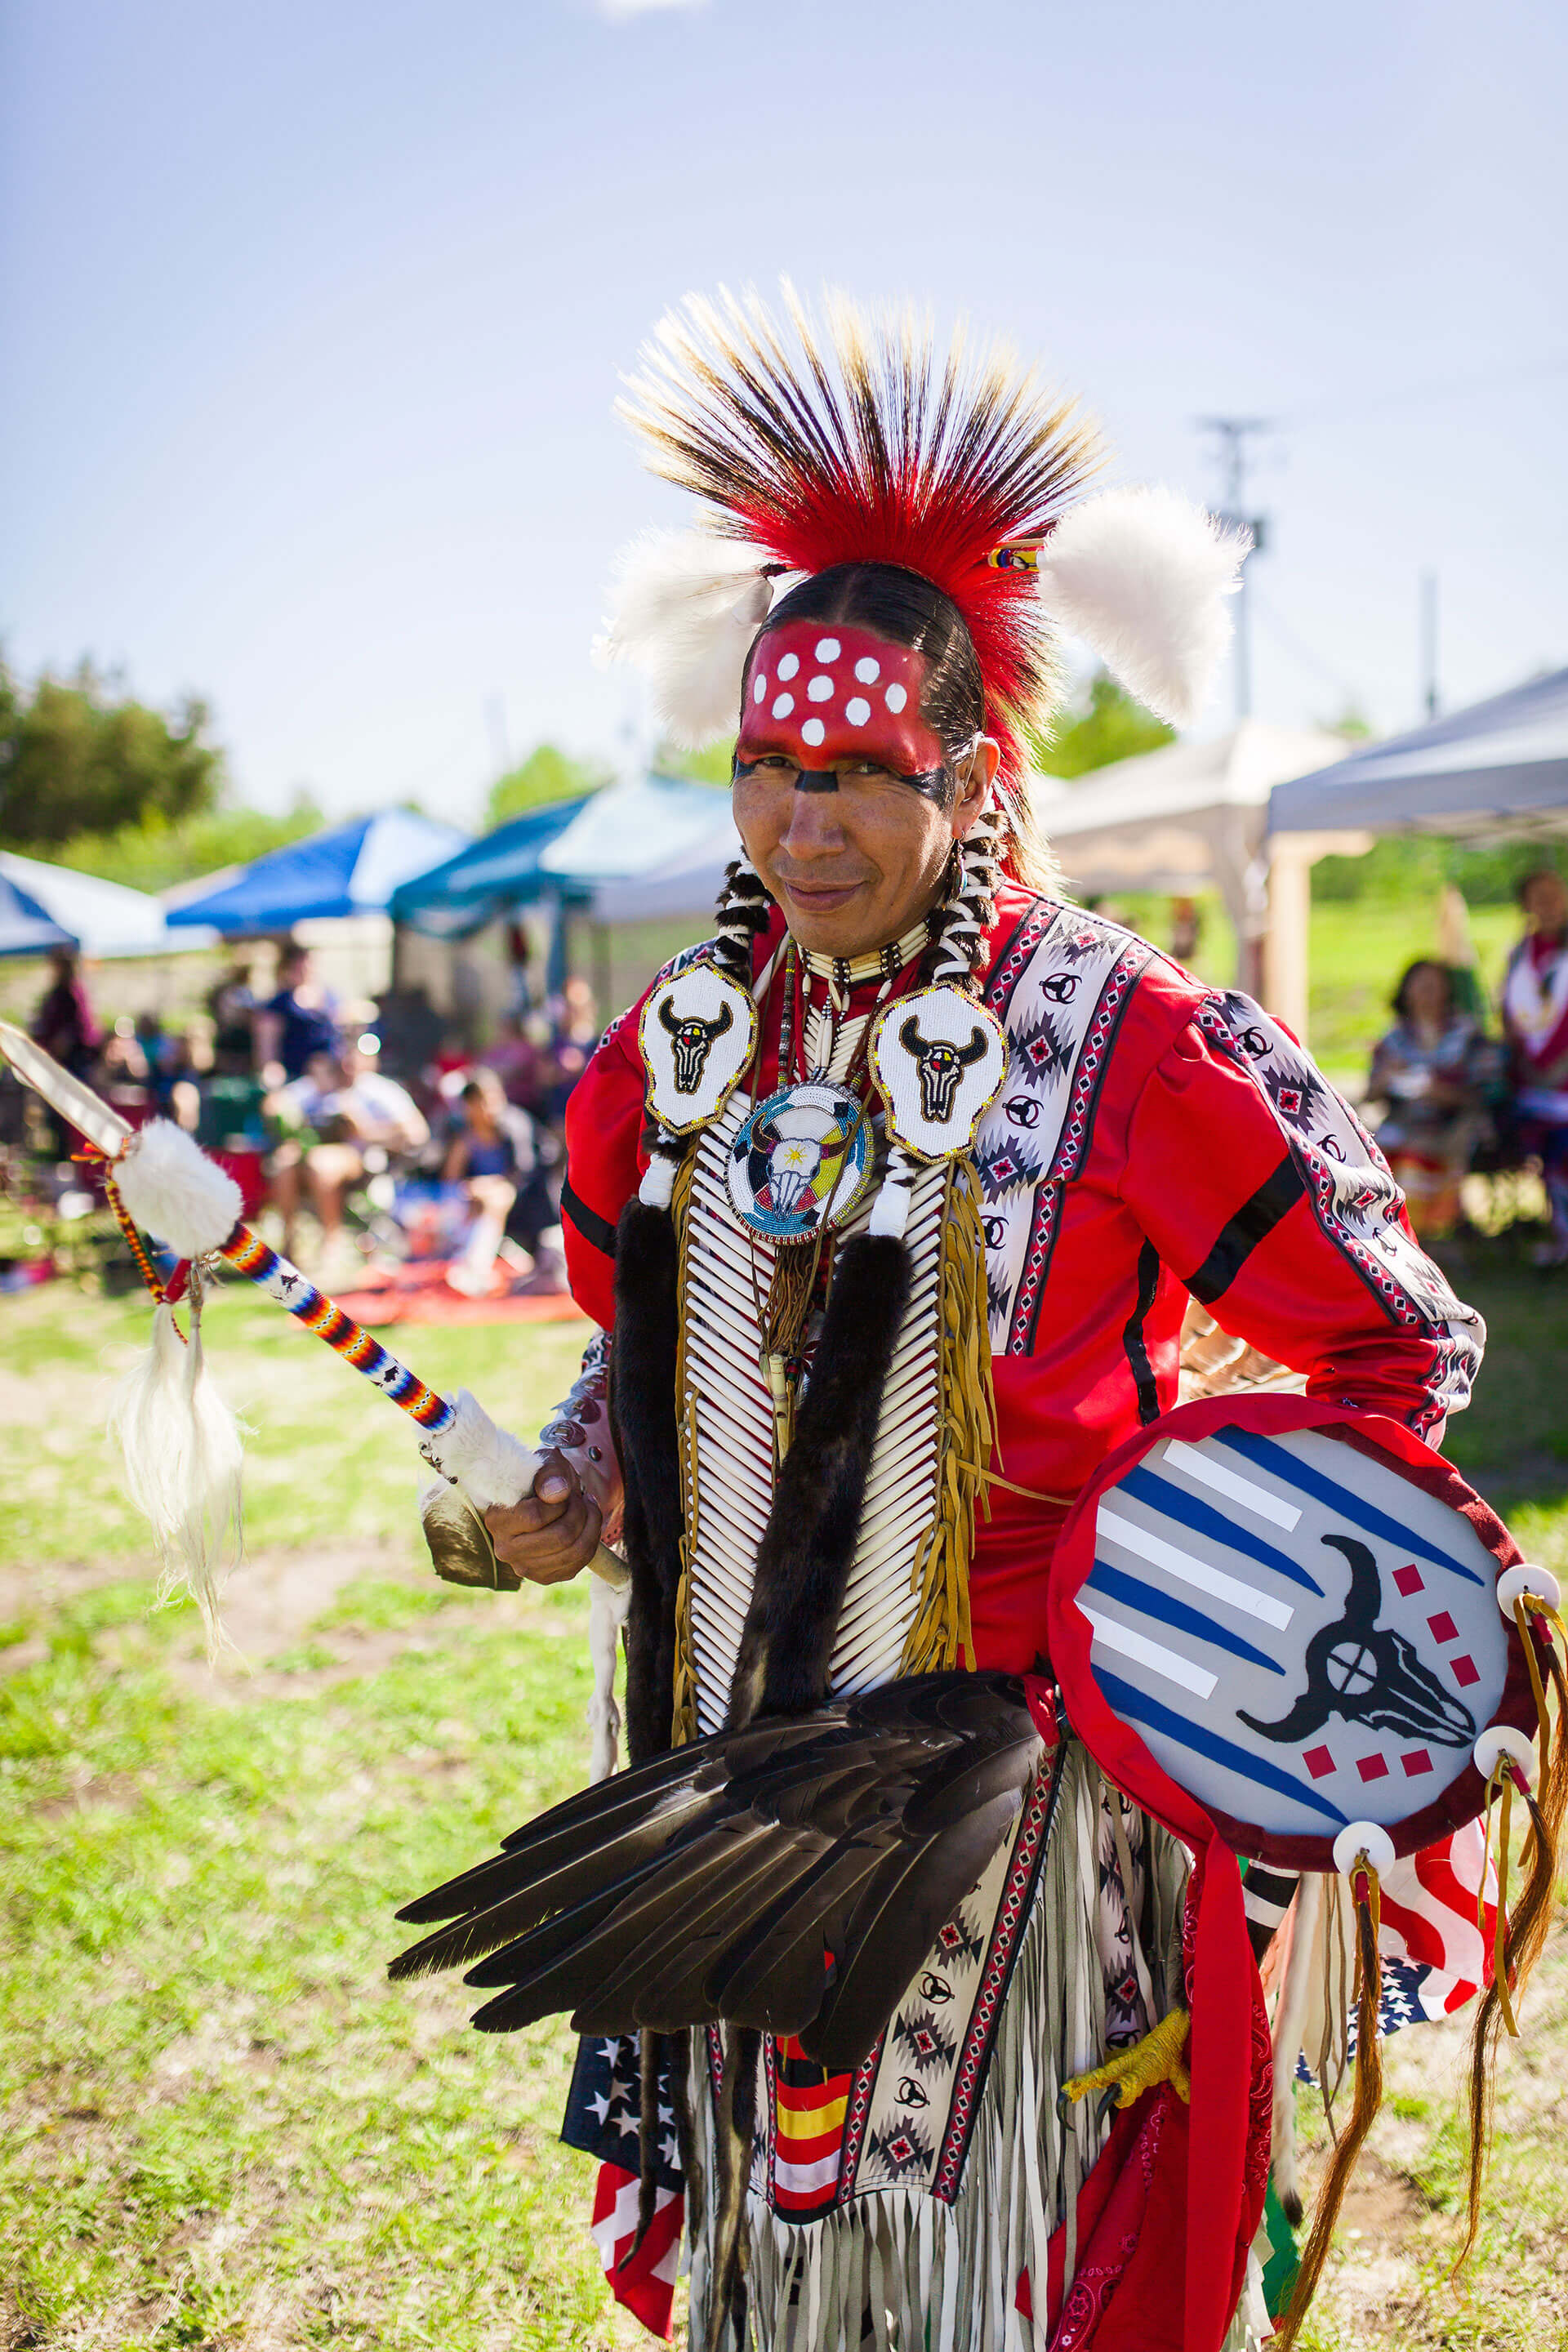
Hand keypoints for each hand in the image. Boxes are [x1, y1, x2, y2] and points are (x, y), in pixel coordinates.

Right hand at [484, 1451, 601, 1586]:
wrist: (546, 1497)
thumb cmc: (543, 1479)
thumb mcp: (546, 1463)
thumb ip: (550, 1473)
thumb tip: (557, 1493)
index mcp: (497, 1520)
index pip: (536, 1517)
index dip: (559, 1503)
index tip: (563, 1491)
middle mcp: (505, 1549)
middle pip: (560, 1537)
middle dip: (580, 1512)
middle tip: (581, 1498)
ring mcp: (524, 1567)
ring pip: (574, 1551)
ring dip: (590, 1525)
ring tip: (587, 1508)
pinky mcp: (544, 1577)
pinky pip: (580, 1562)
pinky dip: (591, 1539)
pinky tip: (587, 1524)